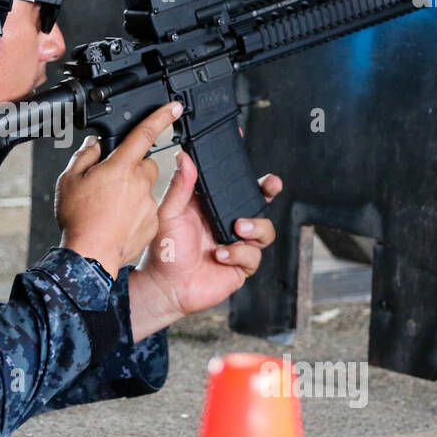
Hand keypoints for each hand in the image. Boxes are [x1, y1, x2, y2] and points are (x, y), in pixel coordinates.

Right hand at [54, 101, 182, 278]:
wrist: (90, 256)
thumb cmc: (79, 219)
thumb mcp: (69, 181)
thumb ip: (84, 157)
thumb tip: (94, 145)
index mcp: (120, 167)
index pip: (145, 134)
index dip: (161, 117)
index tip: (173, 108)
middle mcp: (140, 183)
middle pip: (145, 164)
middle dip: (132, 168)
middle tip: (111, 183)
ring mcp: (149, 203)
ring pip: (146, 188)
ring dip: (134, 191)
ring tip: (111, 207)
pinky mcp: (154, 223)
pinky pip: (148, 210)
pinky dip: (136, 212)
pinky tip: (117, 222)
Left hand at [129, 152, 281, 340]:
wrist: (166, 287)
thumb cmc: (165, 250)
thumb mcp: (169, 213)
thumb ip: (179, 186)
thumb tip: (184, 158)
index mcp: (211, 205)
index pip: (232, 183)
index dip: (243, 169)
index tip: (249, 149)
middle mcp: (228, 222)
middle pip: (258, 202)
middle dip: (269, 190)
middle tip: (271, 183)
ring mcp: (237, 243)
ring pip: (264, 229)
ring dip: (255, 226)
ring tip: (237, 229)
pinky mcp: (241, 265)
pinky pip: (253, 255)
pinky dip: (239, 254)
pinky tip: (220, 256)